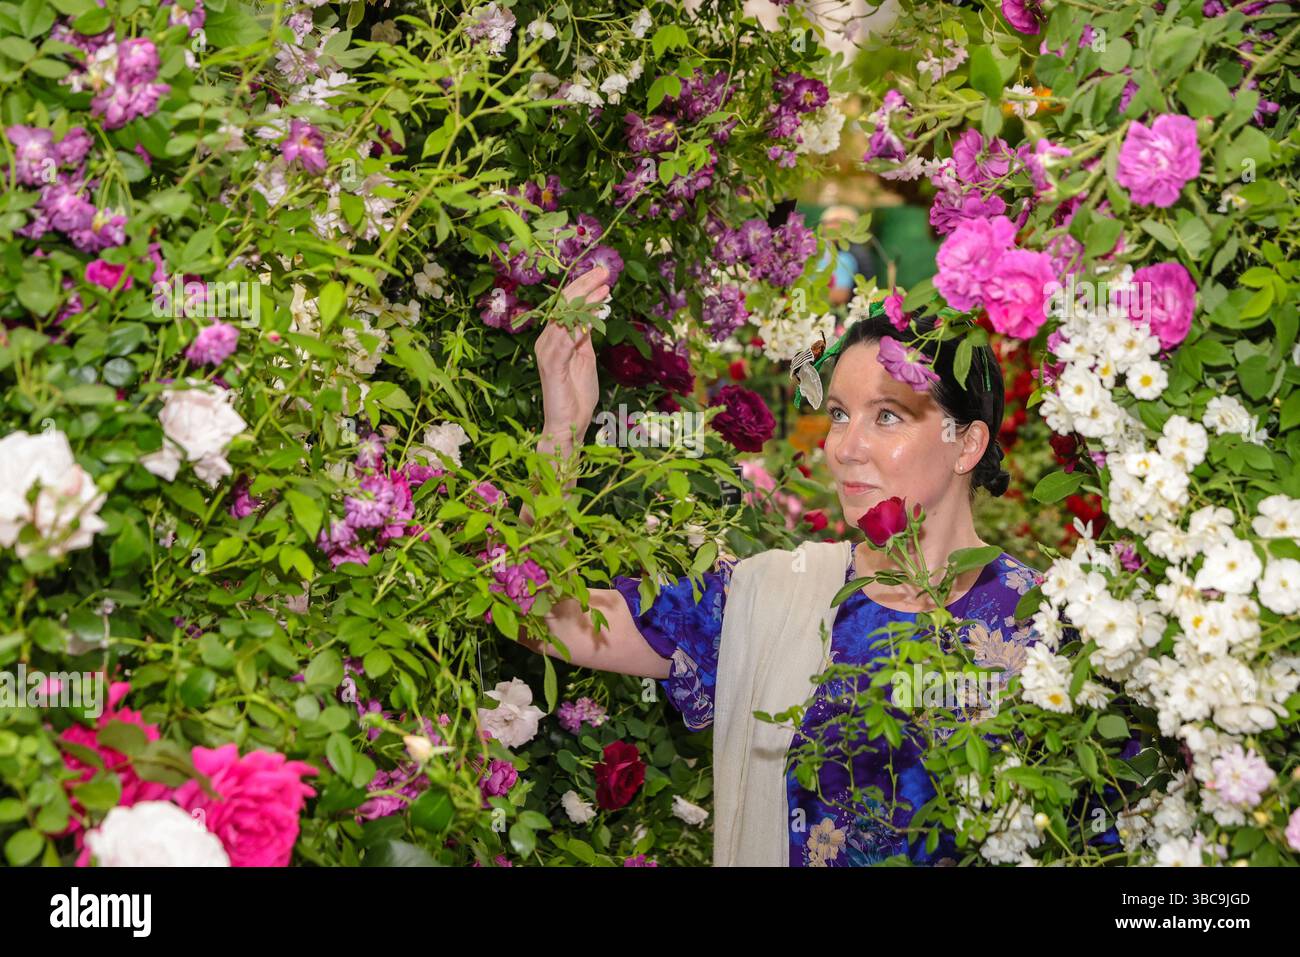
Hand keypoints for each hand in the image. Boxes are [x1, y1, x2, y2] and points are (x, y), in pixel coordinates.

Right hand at [536, 264, 609, 438]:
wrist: (568, 425)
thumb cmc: (577, 394)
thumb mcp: (586, 358)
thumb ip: (585, 336)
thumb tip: (592, 312)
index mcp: (554, 338)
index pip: (566, 305)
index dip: (583, 287)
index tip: (603, 274)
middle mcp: (546, 341)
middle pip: (563, 305)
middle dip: (584, 286)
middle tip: (603, 271)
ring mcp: (546, 353)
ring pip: (564, 319)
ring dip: (584, 302)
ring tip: (603, 288)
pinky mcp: (551, 366)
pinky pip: (563, 342)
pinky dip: (577, 327)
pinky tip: (591, 317)